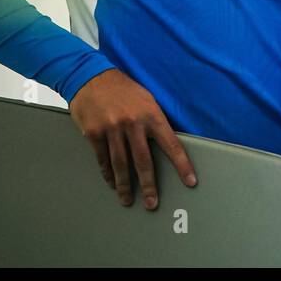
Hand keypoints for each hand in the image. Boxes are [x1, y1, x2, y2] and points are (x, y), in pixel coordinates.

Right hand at [69, 68, 196, 208]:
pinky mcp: (94, 133)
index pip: (171, 144)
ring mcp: (112, 129)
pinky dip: (108, 173)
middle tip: (152, 203)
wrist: (91, 77)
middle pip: (143, 161)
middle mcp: (132, 123)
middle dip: (149, 185)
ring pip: (121, 164)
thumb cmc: (123, 89)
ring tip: (128, 200)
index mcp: (151, 114)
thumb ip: (155, 120)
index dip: (182, 165)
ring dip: (125, 185)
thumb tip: (166, 143)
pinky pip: (103, 159)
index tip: (190, 182)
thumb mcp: (146, 99)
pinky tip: (112, 183)